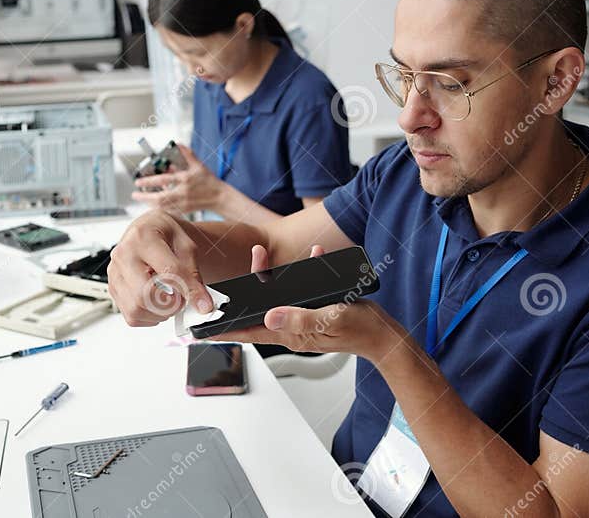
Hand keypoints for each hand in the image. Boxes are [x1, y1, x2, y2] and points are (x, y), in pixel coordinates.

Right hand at [106, 208, 213, 326]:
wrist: (150, 230)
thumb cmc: (165, 235)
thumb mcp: (187, 246)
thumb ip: (194, 275)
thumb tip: (203, 304)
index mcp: (143, 238)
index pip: (168, 271)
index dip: (189, 290)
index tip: (204, 304)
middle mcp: (123, 255)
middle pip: (144, 295)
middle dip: (170, 305)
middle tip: (182, 300)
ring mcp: (115, 274)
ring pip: (136, 310)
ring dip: (160, 313)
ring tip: (170, 300)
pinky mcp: (113, 290)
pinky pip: (131, 316)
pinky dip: (149, 317)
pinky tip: (157, 303)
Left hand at [131, 144, 225, 213]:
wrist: (219, 197)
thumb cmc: (209, 180)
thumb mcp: (199, 165)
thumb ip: (187, 154)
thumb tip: (177, 144)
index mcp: (185, 180)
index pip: (164, 180)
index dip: (149, 181)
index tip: (138, 182)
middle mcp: (183, 193)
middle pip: (160, 198)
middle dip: (144, 197)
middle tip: (134, 195)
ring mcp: (183, 203)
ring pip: (162, 207)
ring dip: (150, 203)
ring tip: (142, 198)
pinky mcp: (184, 210)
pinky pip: (168, 211)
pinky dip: (158, 208)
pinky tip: (152, 205)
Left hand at [207, 245, 406, 363]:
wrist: (383, 334)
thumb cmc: (360, 331)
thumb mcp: (329, 321)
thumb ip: (300, 319)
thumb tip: (270, 315)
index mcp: (291, 334)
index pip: (251, 331)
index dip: (227, 330)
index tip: (205, 328)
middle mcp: (293, 326)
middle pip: (261, 308)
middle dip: (249, 286)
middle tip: (245, 263)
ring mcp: (303, 318)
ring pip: (278, 297)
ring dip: (272, 275)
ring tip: (263, 255)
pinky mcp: (315, 308)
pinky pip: (302, 290)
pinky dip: (305, 272)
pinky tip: (313, 256)